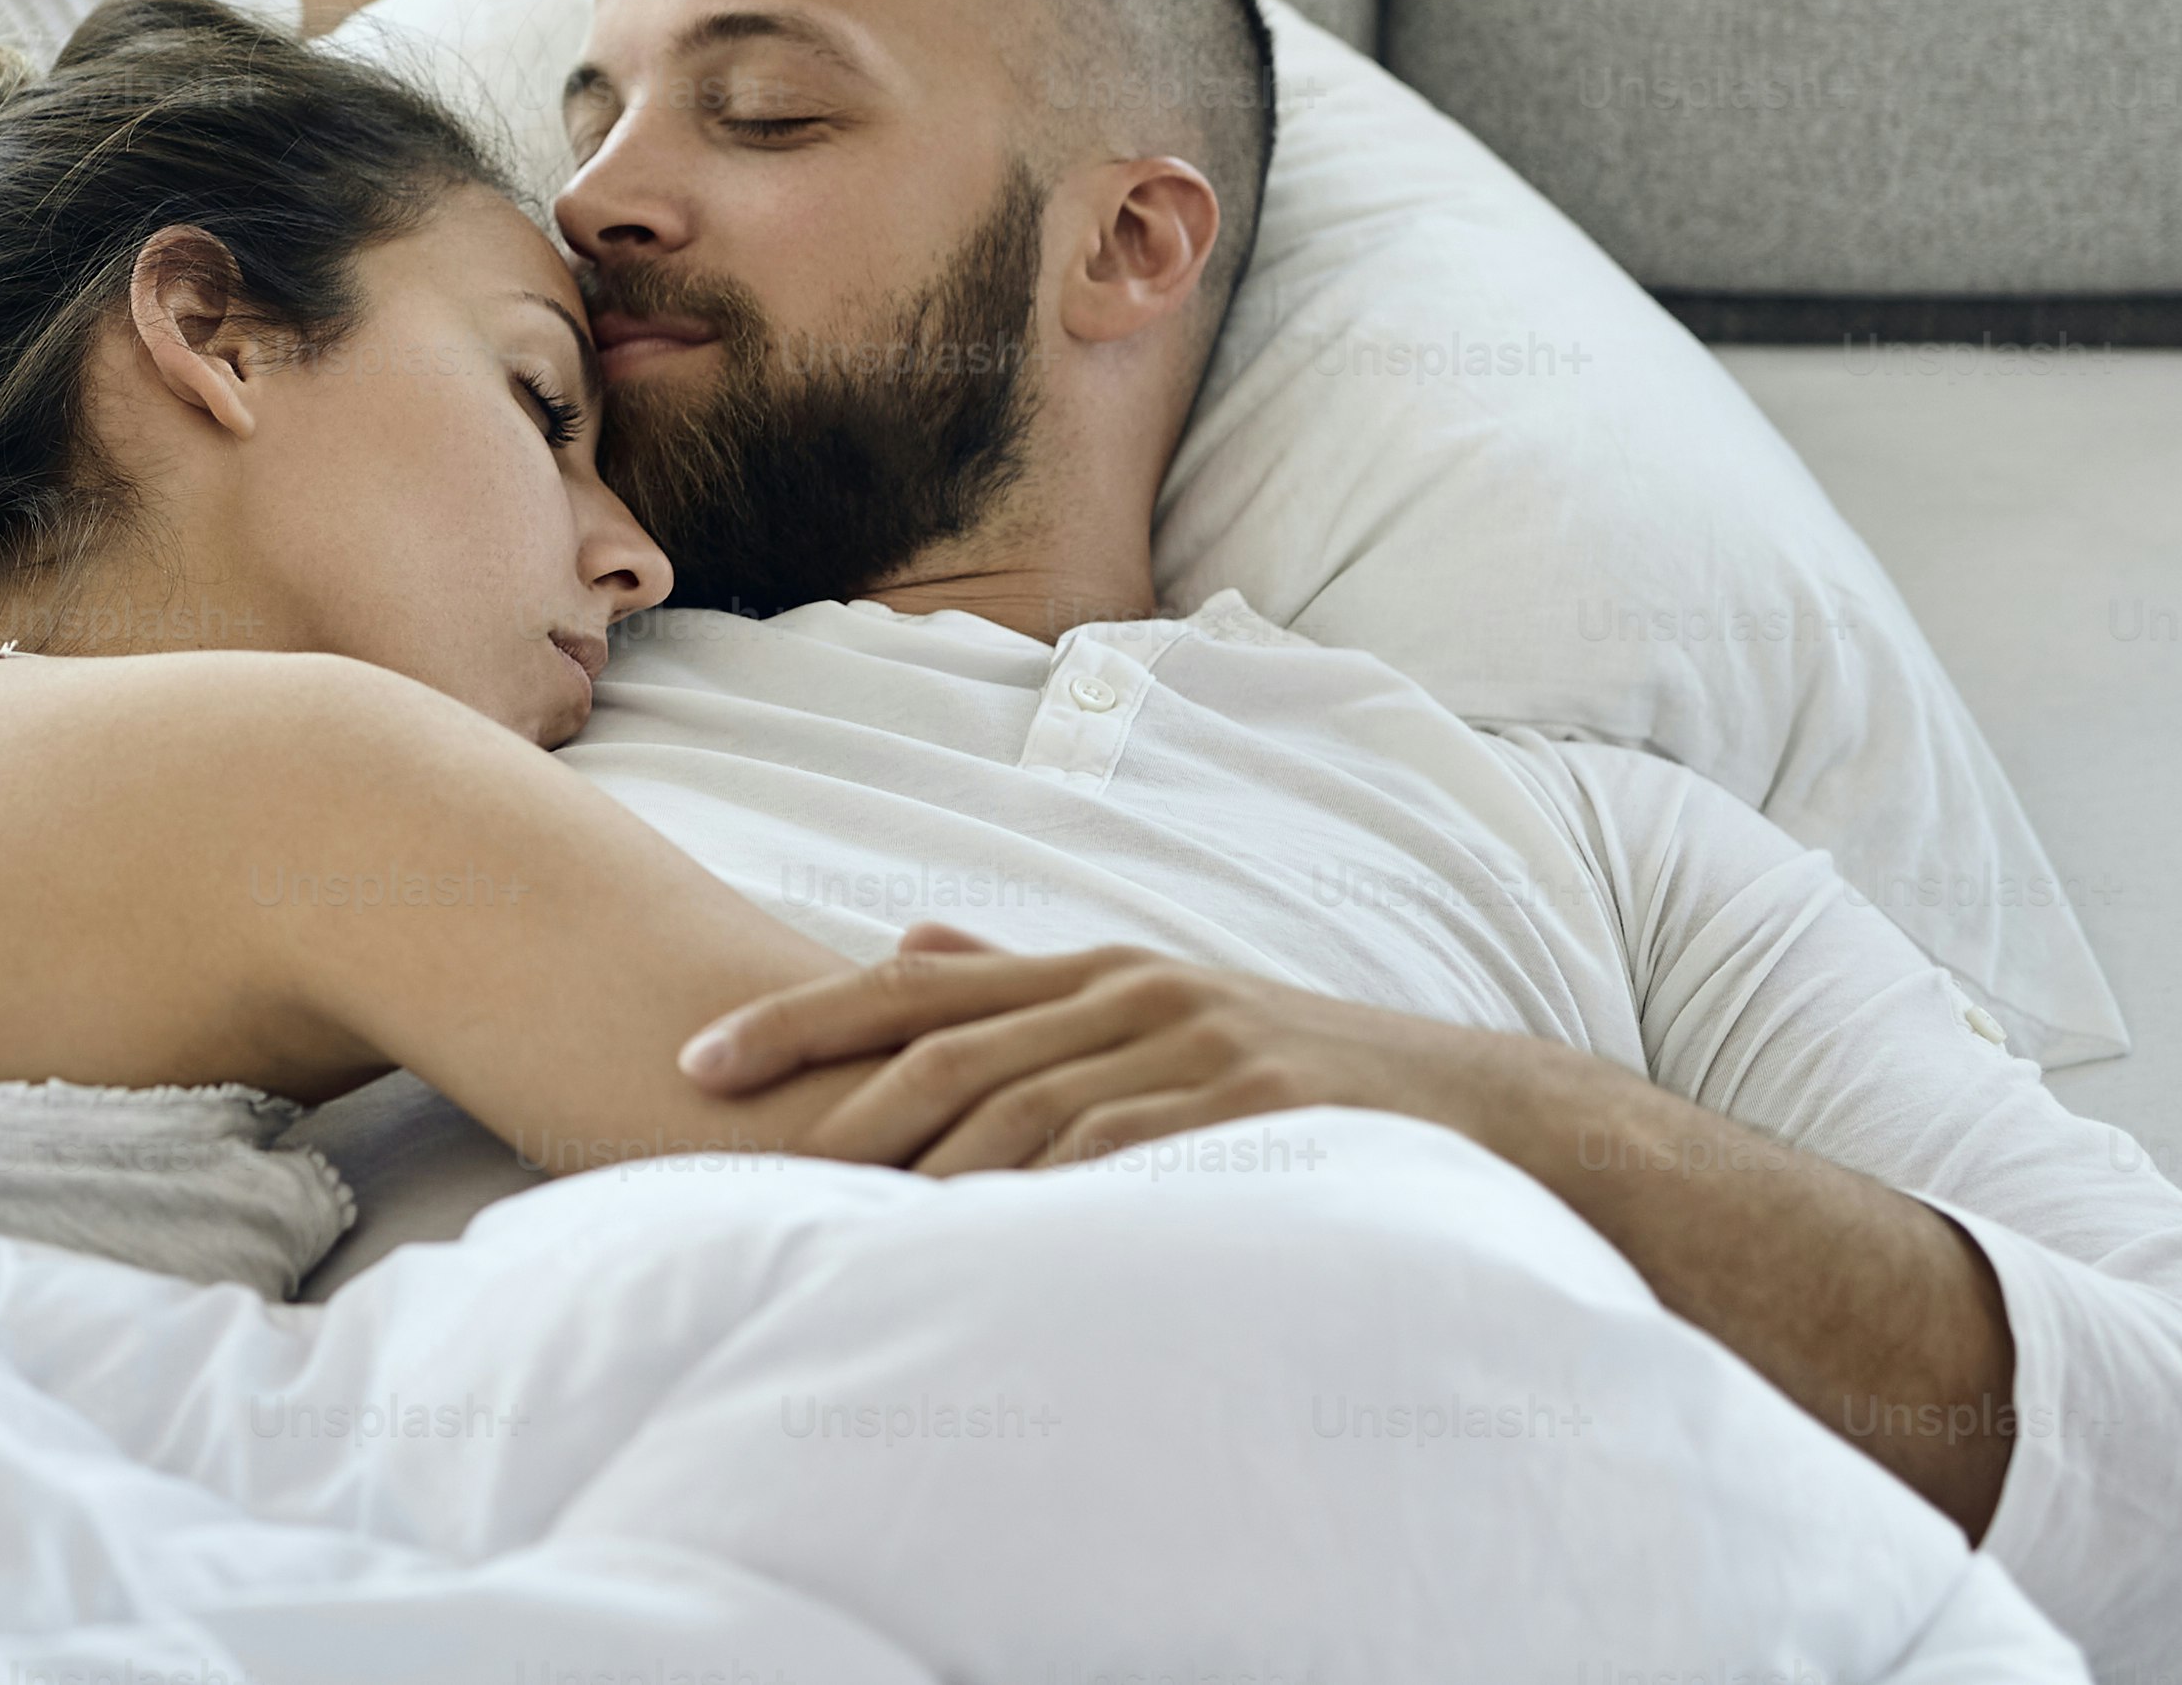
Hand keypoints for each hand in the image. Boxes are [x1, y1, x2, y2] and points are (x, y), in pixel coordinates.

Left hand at [678, 926, 1536, 1175]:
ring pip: (1018, 1108)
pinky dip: (1039, 1196)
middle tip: (732, 1144)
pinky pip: (1116, 1157)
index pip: (915, 983)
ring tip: (831, 1220)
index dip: (800, 1018)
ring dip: (920, 1167)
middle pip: (944, 1043)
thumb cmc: (1298, 1079)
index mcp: (1100, 972)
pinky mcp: (1251, 1109)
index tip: (697, 1060)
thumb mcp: (1160, 1011)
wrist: (1484, 1118)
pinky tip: (973, 1241)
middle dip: (825, 1094)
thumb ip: (1031, 983)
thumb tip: (909, 939)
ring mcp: (1194, 1049)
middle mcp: (1132, 995)